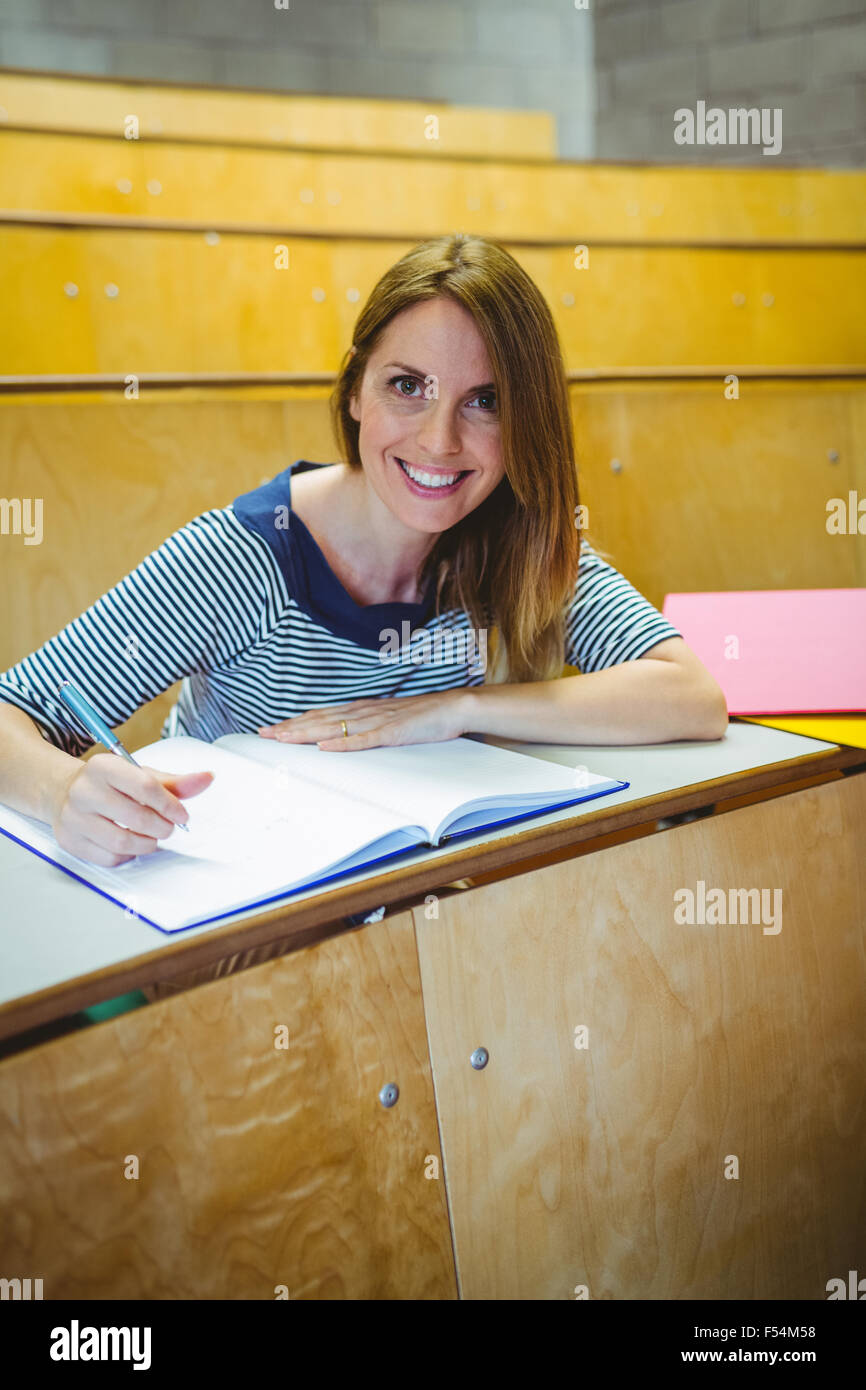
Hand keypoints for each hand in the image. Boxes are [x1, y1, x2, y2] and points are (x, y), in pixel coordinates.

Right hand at [51, 754, 213, 866]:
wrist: (64, 791)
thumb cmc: (109, 784)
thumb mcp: (139, 775)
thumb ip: (174, 782)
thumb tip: (207, 779)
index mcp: (103, 767)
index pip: (145, 786)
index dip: (170, 804)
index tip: (181, 814)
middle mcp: (84, 790)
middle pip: (136, 817)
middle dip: (162, 827)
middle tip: (168, 828)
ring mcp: (73, 817)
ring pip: (122, 841)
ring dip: (147, 844)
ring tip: (152, 837)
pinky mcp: (69, 840)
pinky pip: (109, 857)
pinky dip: (128, 854)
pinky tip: (130, 843)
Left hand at [257, 690, 472, 750]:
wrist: (451, 707)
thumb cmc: (421, 716)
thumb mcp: (387, 720)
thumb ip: (365, 727)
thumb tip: (343, 738)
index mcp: (361, 709)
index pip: (321, 715)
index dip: (295, 721)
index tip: (272, 728)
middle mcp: (363, 712)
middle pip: (320, 720)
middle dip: (291, 727)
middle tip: (264, 734)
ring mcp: (376, 721)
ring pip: (335, 727)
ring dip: (307, 733)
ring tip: (283, 738)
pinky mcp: (392, 732)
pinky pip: (363, 739)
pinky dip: (342, 743)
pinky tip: (325, 747)